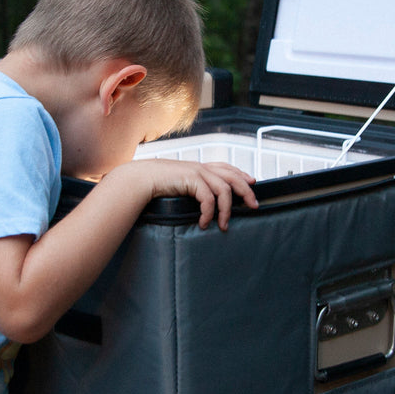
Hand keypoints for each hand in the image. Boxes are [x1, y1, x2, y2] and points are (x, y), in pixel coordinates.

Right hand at [112, 158, 257, 230]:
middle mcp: (201, 167)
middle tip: (254, 206)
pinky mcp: (192, 179)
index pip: (227, 167)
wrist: (140, 179)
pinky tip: (203, 224)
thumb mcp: (178, 183)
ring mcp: (197, 172)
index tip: (252, 183)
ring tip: (223, 226)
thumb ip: (191, 188)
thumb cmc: (155, 184)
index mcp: (199, 166)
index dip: (241, 174)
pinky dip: (209, 213)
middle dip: (246, 191)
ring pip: (224, 189)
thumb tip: (200, 201)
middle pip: (233, 176)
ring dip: (226, 210)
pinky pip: (208, 199)